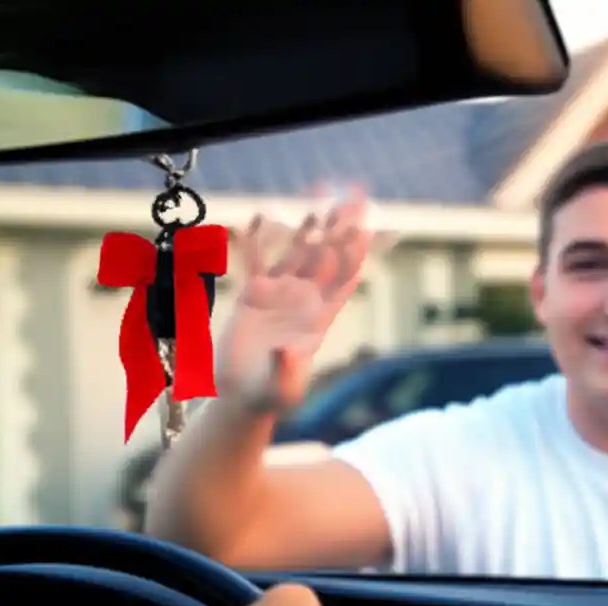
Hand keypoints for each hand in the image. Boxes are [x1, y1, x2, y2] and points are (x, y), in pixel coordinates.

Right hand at [218, 191, 381, 412]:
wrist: (244, 394)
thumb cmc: (272, 395)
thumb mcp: (283, 389)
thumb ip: (288, 370)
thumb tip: (288, 350)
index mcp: (319, 320)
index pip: (342, 283)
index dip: (353, 258)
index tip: (363, 233)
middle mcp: (303, 302)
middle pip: (324, 262)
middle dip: (336, 236)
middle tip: (349, 208)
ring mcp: (279, 295)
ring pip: (295, 257)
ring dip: (305, 235)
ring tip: (315, 211)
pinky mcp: (253, 295)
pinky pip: (256, 262)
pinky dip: (256, 241)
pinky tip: (259, 218)